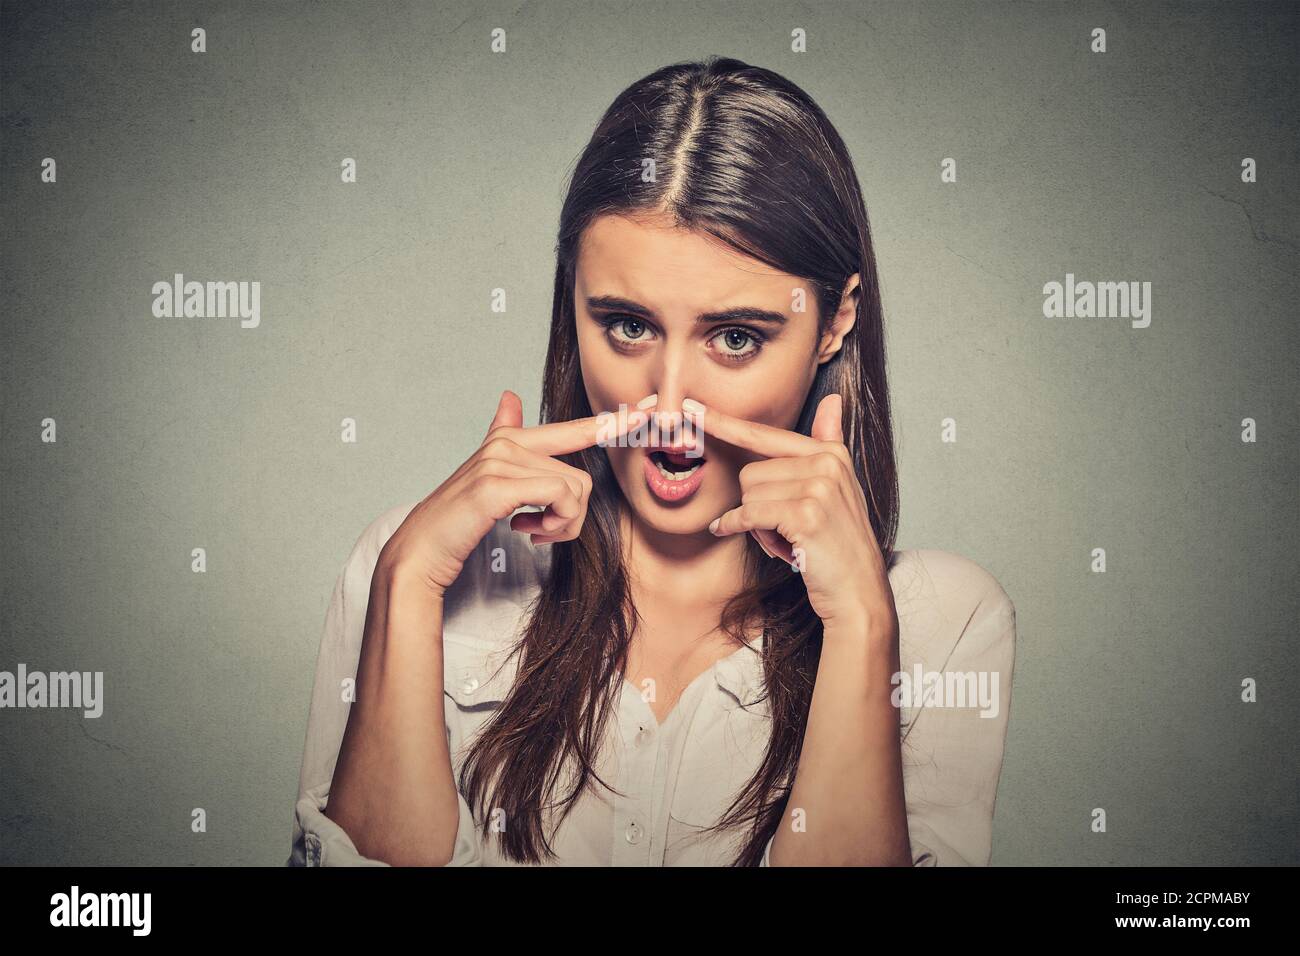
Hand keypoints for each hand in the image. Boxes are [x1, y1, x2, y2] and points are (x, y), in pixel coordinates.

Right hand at [379, 389, 645, 596]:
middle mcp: (507, 443)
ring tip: (534, 534)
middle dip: (573, 515)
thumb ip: (503, 436)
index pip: (571, 429)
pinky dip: (553, 525)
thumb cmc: (460, 519)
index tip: (645, 413)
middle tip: (547, 533)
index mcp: (510, 439)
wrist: (422, 549)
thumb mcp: (487, 477)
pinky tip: (527, 533)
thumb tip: (510, 395)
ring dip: (562, 525)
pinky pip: (558, 498)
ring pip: (573, 490)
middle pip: (580, 475)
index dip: (611, 423)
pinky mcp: (497, 485)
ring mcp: (500, 461)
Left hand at [695, 393, 896, 636]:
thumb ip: (828, 442)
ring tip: (789, 540)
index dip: (724, 423)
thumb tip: (831, 399)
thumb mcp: (838, 488)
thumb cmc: (838, 543)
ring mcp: (818, 487)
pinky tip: (763, 544)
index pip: (765, 434)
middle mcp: (827, 463)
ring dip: (758, 525)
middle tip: (786, 529)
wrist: (858, 592)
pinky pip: (749, 515)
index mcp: (830, 453)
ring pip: (748, 496)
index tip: (692, 407)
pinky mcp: (805, 514)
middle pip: (750, 473)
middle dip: (756, 506)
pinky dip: (742, 529)